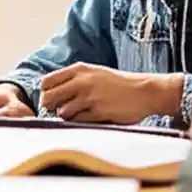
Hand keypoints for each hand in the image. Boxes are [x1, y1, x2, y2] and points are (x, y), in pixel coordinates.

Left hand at [39, 63, 181, 123]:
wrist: (145, 91)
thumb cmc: (119, 84)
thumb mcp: (94, 73)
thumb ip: (73, 80)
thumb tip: (49, 93)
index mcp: (79, 69)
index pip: (46, 82)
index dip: (46, 93)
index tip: (53, 98)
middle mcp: (82, 81)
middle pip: (48, 98)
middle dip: (51, 106)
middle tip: (62, 108)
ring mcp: (90, 96)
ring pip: (62, 112)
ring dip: (68, 116)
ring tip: (81, 112)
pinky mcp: (98, 111)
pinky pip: (77, 121)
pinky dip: (80, 122)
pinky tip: (92, 116)